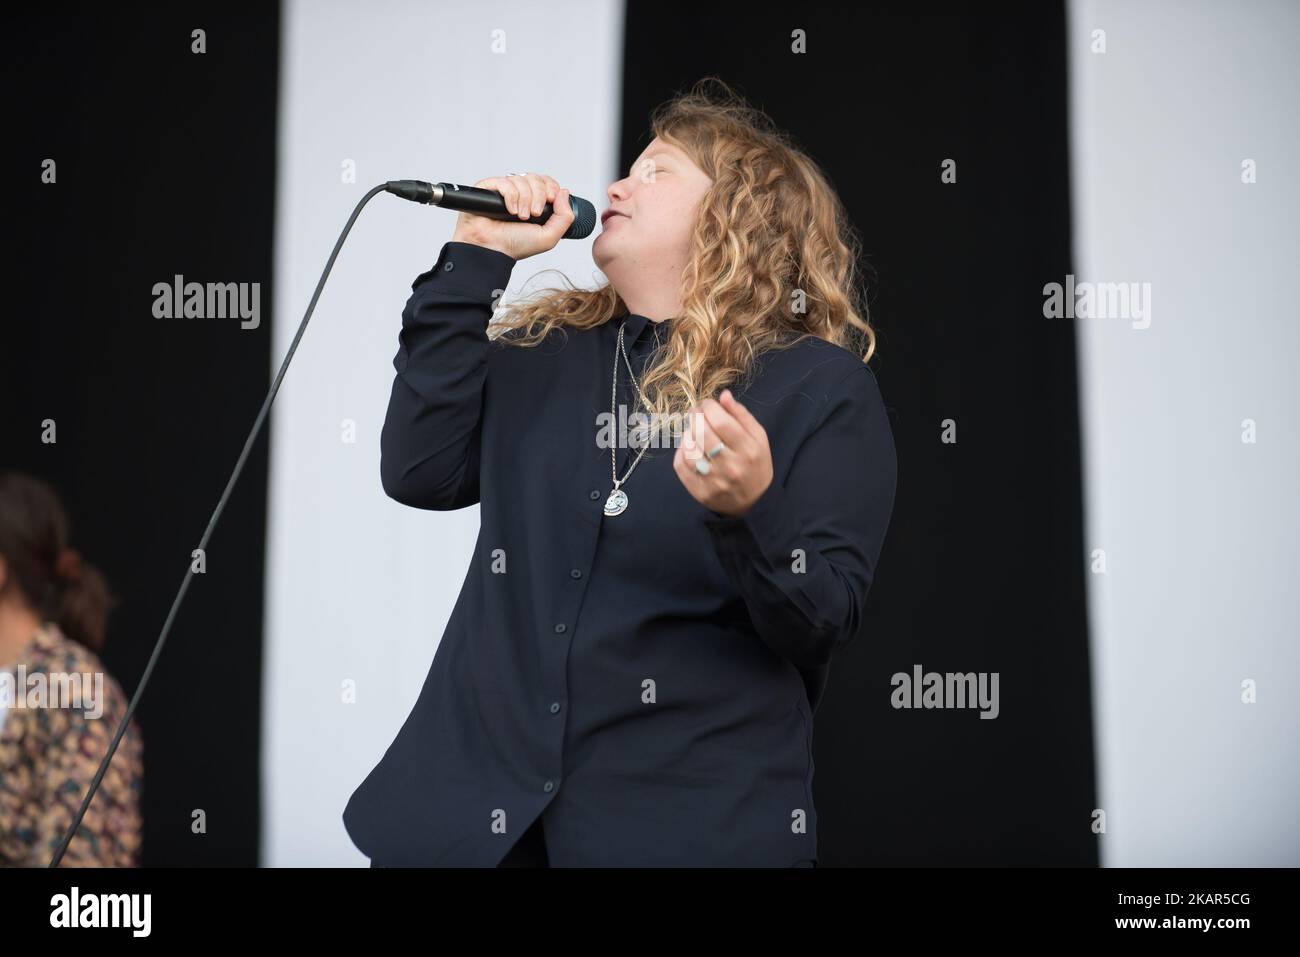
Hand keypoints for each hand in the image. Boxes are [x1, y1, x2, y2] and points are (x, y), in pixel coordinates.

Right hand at [451, 173, 574, 260]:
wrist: (493, 250)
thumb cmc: (516, 245)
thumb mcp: (549, 237)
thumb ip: (564, 217)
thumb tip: (564, 192)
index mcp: (534, 202)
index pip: (546, 182)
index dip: (550, 187)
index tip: (550, 201)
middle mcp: (520, 194)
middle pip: (536, 178)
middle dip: (538, 195)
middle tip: (534, 214)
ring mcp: (504, 191)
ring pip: (521, 179)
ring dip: (524, 199)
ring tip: (520, 216)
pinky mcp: (489, 188)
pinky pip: (504, 182)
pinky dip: (511, 196)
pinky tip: (510, 210)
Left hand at [673, 389, 772, 517]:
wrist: (753, 503)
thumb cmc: (756, 464)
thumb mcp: (759, 438)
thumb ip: (742, 415)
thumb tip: (723, 396)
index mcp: (748, 450)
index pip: (722, 422)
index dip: (709, 407)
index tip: (707, 404)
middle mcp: (731, 466)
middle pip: (703, 433)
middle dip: (695, 416)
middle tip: (696, 413)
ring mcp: (714, 481)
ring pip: (689, 448)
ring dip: (687, 433)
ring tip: (694, 430)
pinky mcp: (700, 491)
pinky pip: (681, 465)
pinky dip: (681, 451)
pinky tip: (690, 447)